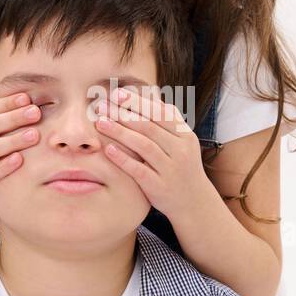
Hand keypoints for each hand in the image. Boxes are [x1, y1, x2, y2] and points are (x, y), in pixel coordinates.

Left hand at [94, 85, 209, 220]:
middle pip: (149, 127)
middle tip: (102, 105)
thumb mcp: (182, 142)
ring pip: (144, 146)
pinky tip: (108, 150)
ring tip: (100, 123)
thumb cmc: (182, 167)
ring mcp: (171, 169)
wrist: (194, 202)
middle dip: (124, 114)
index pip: (160, 113)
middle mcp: (180, 151)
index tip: (117, 93)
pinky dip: (124, 159)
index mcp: (185, 136)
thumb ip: (167, 120)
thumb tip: (149, 95)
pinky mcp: (159, 187)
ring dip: (120, 132)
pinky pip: (139, 170)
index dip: (138, 102)